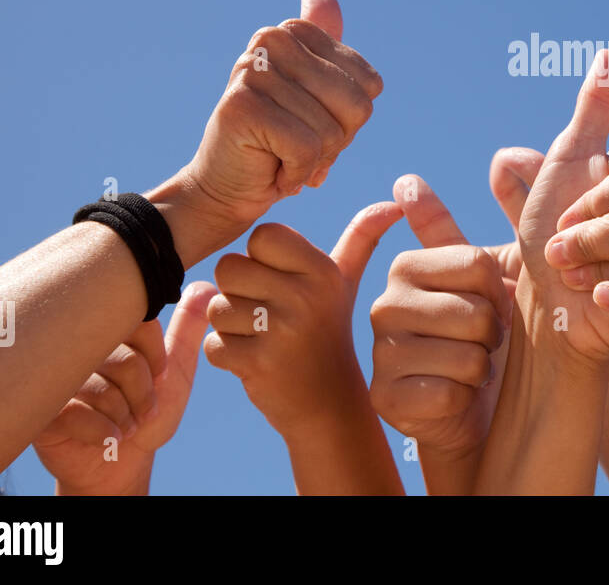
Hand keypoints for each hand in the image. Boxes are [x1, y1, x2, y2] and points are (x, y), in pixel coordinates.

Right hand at [33, 282, 216, 494]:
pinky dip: (105, 432)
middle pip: (125, 361)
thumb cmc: (145, 410)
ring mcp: (56, 378)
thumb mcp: (174, 368)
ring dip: (125, 416)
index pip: (141, 324)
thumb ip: (186, 328)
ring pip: (104, 391)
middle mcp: (77, 347)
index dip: (157, 356)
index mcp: (107, 329)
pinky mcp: (41, 409)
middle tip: (143, 408)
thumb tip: (206, 286)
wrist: (117, 460)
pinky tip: (107, 437)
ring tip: (125, 423)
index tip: (158, 375)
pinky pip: (79, 415)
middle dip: (144, 393)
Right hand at [168, 0, 384, 258]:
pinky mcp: (242, 107)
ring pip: (331, 132)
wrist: (226, 188)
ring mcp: (252, 70)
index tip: (313, 125)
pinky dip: (296, 174)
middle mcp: (269, 40)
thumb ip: (323, 43)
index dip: (349, 121)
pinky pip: (306, 149)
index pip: (369, 86)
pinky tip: (273, 171)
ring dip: (313, 161)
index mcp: (293, 32)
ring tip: (281, 157)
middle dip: (336, 143)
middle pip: (356, 106)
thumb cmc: (279, 143)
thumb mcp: (314, 94)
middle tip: (298, 147)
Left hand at [203, 204, 401, 438]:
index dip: (263, 260)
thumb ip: (362, 238)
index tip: (283, 284)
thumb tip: (394, 205)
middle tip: (270, 315)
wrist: (330, 404)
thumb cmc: (330, 331)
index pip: (261, 237)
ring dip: (231, 326)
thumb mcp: (346, 283)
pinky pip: (213, 344)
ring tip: (265, 339)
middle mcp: (304, 295)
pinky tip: (257, 362)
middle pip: (229, 268)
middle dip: (240, 292)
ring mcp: (280, 331)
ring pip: (217, 307)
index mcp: (322, 270)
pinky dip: (226, 356)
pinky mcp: (257, 363)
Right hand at [368, 151, 542, 458]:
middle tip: (479, 344)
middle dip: (493, 336)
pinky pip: (447, 394)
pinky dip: (463, 400)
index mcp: (407, 265)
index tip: (493, 305)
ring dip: (481, 370)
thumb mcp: (495, 275)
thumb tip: (416, 178)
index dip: (501, 292)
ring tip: (467, 370)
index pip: (478, 265)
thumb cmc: (487, 334)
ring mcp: (380, 353)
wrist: (473, 409)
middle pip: (475, 313)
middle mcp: (383, 303)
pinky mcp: (383, 399)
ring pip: (466, 358)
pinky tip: (451, 398)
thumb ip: (493, 214)